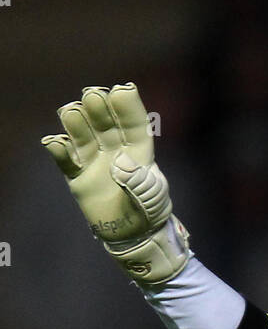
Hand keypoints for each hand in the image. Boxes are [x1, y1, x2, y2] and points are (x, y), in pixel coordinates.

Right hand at [41, 82, 189, 282]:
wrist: (134, 238)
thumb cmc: (149, 213)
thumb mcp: (152, 199)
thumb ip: (140, 180)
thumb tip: (119, 162)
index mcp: (138, 152)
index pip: (133, 125)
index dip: (128, 108)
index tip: (122, 90)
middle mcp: (114, 151)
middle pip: (105, 125)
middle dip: (99, 109)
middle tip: (92, 95)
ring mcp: (95, 162)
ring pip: (83, 137)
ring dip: (76, 124)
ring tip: (70, 112)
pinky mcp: (79, 178)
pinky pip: (67, 161)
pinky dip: (60, 151)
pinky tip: (54, 142)